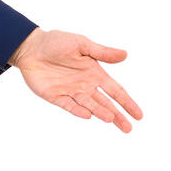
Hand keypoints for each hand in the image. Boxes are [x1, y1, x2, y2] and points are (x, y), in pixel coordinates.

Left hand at [7, 28, 142, 133]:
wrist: (31, 47)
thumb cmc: (57, 42)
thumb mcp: (82, 44)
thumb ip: (102, 52)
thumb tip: (125, 55)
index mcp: (95, 74)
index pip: (115, 91)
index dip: (127, 102)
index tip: (139, 115)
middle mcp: (85, 85)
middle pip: (105, 104)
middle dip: (117, 116)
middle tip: (128, 128)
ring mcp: (70, 92)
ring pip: (89, 106)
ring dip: (100, 112)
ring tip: (111, 119)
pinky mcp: (55, 96)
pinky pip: (68, 105)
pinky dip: (78, 110)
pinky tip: (87, 115)